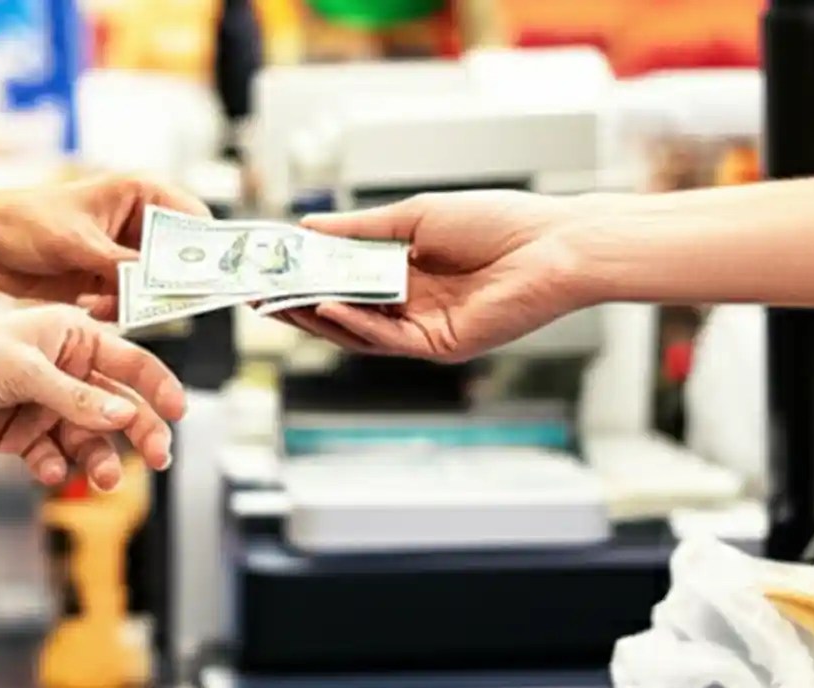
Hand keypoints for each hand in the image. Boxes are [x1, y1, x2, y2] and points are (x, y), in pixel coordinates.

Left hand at [0, 175, 209, 318]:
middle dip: (167, 285)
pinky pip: (135, 301)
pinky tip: (88, 302)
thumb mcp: (79, 243)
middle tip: (151, 301)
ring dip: (137, 300)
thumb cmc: (26, 222)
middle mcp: (143, 222)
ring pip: (159, 287)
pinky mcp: (113, 278)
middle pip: (183, 260)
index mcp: (143, 194)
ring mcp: (129, 252)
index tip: (204, 282)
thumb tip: (160, 283)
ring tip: (100, 298)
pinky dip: (118, 308)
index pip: (195, 222)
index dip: (207, 252)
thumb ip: (124, 266)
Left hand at [0, 306, 185, 489]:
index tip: (180, 413)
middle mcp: (63, 369)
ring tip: (103, 479)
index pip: (128, 360)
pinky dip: (57, 467)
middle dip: (138, 432)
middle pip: (117, 405)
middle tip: (157, 459)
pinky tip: (48, 470)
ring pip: (89, 437)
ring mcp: (44, 404)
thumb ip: (76, 398)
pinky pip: (55, 455)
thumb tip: (124, 417)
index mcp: (70, 335)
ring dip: (99, 458)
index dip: (157, 386)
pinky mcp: (22, 435)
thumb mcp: (23, 372)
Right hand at [284, 191, 591, 362]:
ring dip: (318, 318)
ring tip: (280, 301)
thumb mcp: (414, 217)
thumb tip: (309, 228)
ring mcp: (424, 328)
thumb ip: (361, 230)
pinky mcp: (440, 344)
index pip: (345, 281)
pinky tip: (329, 305)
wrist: (554, 244)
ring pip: (359, 331)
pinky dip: (355, 323)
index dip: (306, 277)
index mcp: (407, 273)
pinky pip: (388, 339)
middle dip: (299, 304)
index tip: (271, 269)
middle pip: (344, 311)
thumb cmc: (497, 222)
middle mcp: (411, 305)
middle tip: (259, 294)